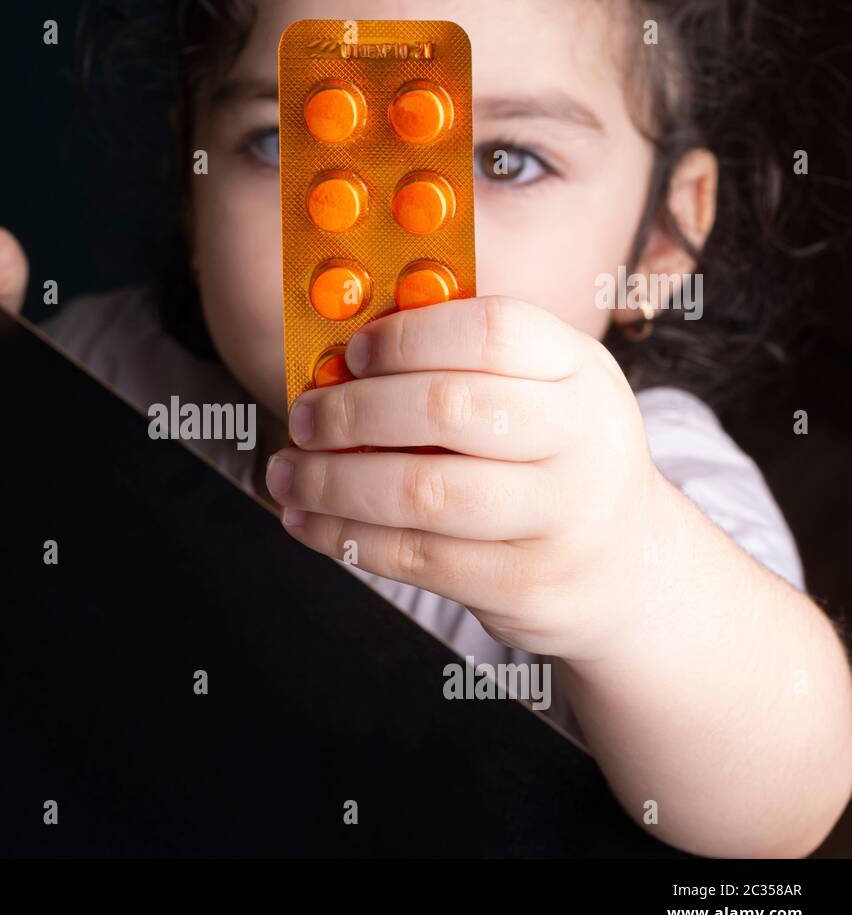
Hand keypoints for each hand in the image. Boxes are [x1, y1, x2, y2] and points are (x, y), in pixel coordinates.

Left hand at [265, 295, 669, 659]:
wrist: (628, 571)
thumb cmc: (551, 462)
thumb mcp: (541, 395)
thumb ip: (462, 368)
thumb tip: (338, 356)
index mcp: (580, 371)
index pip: (494, 329)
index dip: (410, 336)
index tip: (352, 353)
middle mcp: (583, 439)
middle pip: (449, 407)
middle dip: (355, 411)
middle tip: (304, 418)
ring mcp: (560, 518)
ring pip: (422, 491)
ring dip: (333, 482)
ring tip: (286, 475)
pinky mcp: (526, 584)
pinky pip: (416, 557)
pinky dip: (347, 538)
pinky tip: (308, 524)